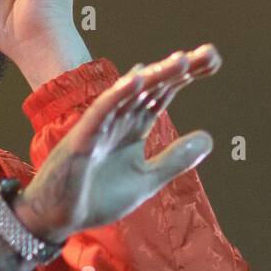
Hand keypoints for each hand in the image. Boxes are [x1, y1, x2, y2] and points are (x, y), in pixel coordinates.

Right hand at [13, 46, 221, 239]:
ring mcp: (99, 127)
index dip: (185, 78)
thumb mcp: (147, 179)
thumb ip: (174, 159)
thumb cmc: (96, 196)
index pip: (162, 95)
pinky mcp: (82, 139)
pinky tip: (135, 79)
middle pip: (151, 88)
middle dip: (178, 70)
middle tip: (210, 52)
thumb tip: (209, 138)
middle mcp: (118, 120)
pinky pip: (100, 113)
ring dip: (154, 76)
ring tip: (182, 59)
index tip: (213, 62)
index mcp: (132, 128)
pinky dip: (116, 95)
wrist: (58, 218)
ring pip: (129, 94)